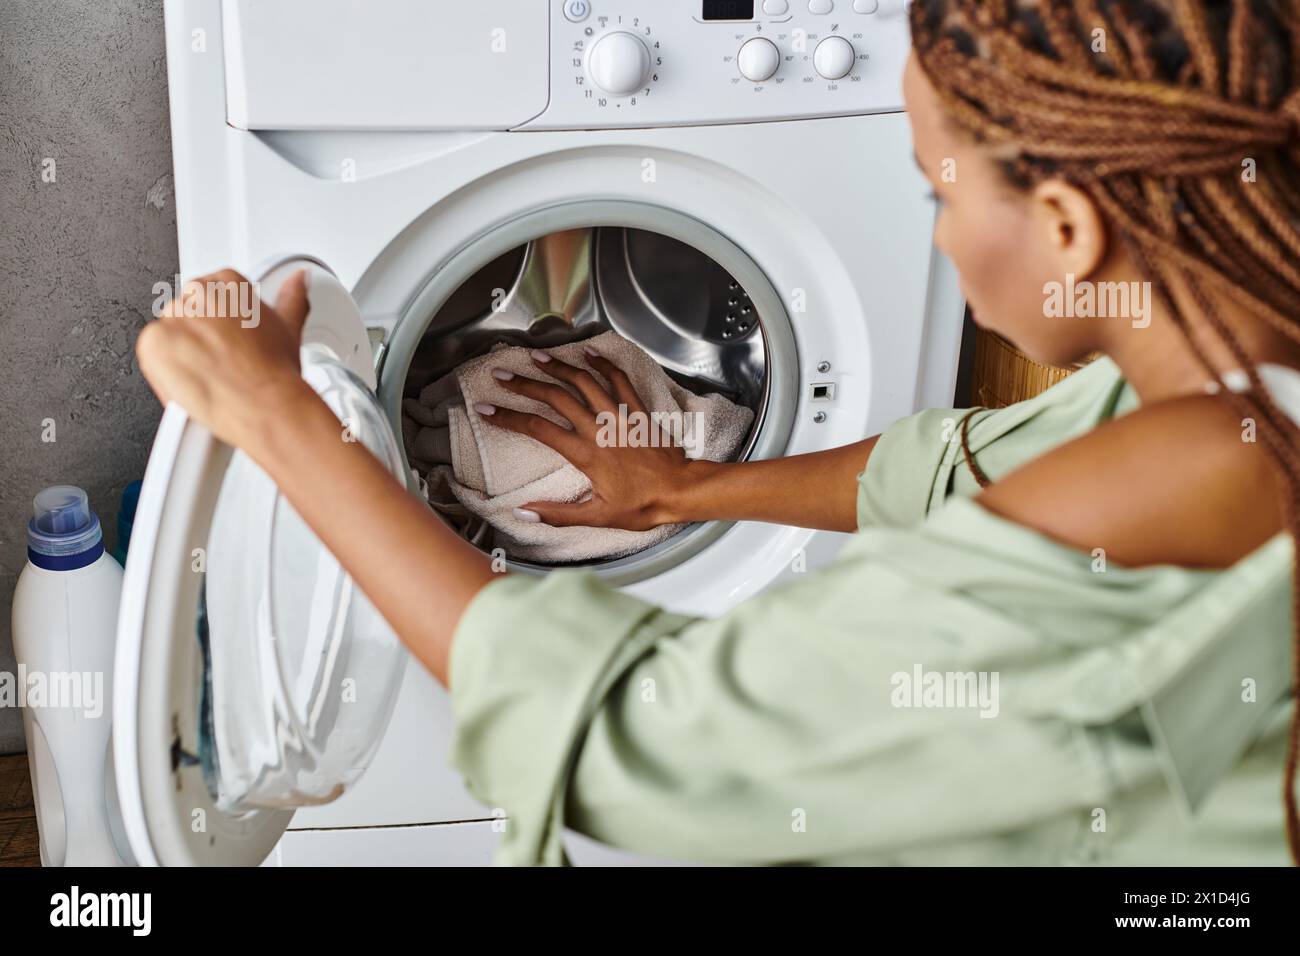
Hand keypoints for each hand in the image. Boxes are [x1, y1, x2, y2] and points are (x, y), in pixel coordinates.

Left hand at [136, 268, 317, 452]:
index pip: (212, 292)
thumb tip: (299, 280)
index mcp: (229, 282)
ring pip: (170, 334)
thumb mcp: (288, 328)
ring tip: (210, 375)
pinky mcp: (153, 343)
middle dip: (200, 337)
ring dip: (183, 354)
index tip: (228, 339)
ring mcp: (174, 318)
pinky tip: (193, 380)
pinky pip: (151, 354)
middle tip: (221, 360)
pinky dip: (167, 370)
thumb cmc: (274, 374)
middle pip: (188, 312)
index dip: (221, 322)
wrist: (263, 406)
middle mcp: (198, 294)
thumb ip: (291, 297)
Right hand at [477, 346, 702, 530]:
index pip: (538, 429)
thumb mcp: (598, 517)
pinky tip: (588, 351)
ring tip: (536, 357)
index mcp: (586, 454)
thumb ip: (558, 514)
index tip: (486, 409)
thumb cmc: (642, 506)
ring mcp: (619, 416)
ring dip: (558, 367)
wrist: (681, 491)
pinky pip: (619, 380)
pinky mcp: (637, 411)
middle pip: (555, 398)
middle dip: (525, 384)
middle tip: (502, 375)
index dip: (508, 417)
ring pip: (584, 383)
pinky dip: (603, 364)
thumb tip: (522, 512)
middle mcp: (600, 429)